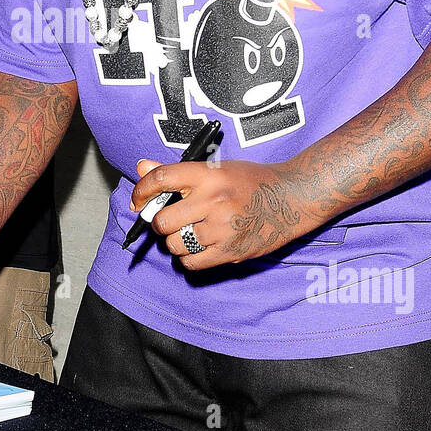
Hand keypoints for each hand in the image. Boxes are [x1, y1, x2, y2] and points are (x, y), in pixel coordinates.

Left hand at [131, 156, 316, 269]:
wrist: (292, 198)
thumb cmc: (252, 180)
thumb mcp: (216, 167)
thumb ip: (177, 172)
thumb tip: (141, 167)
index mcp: (208, 175)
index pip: (161, 179)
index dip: (141, 190)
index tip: (138, 200)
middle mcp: (213, 201)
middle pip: (163, 221)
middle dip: (161, 222)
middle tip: (172, 219)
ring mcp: (222, 229)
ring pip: (175, 244)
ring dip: (176, 240)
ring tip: (191, 231)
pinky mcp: (230, 252)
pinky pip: (191, 262)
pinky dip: (188, 257)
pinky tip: (200, 246)